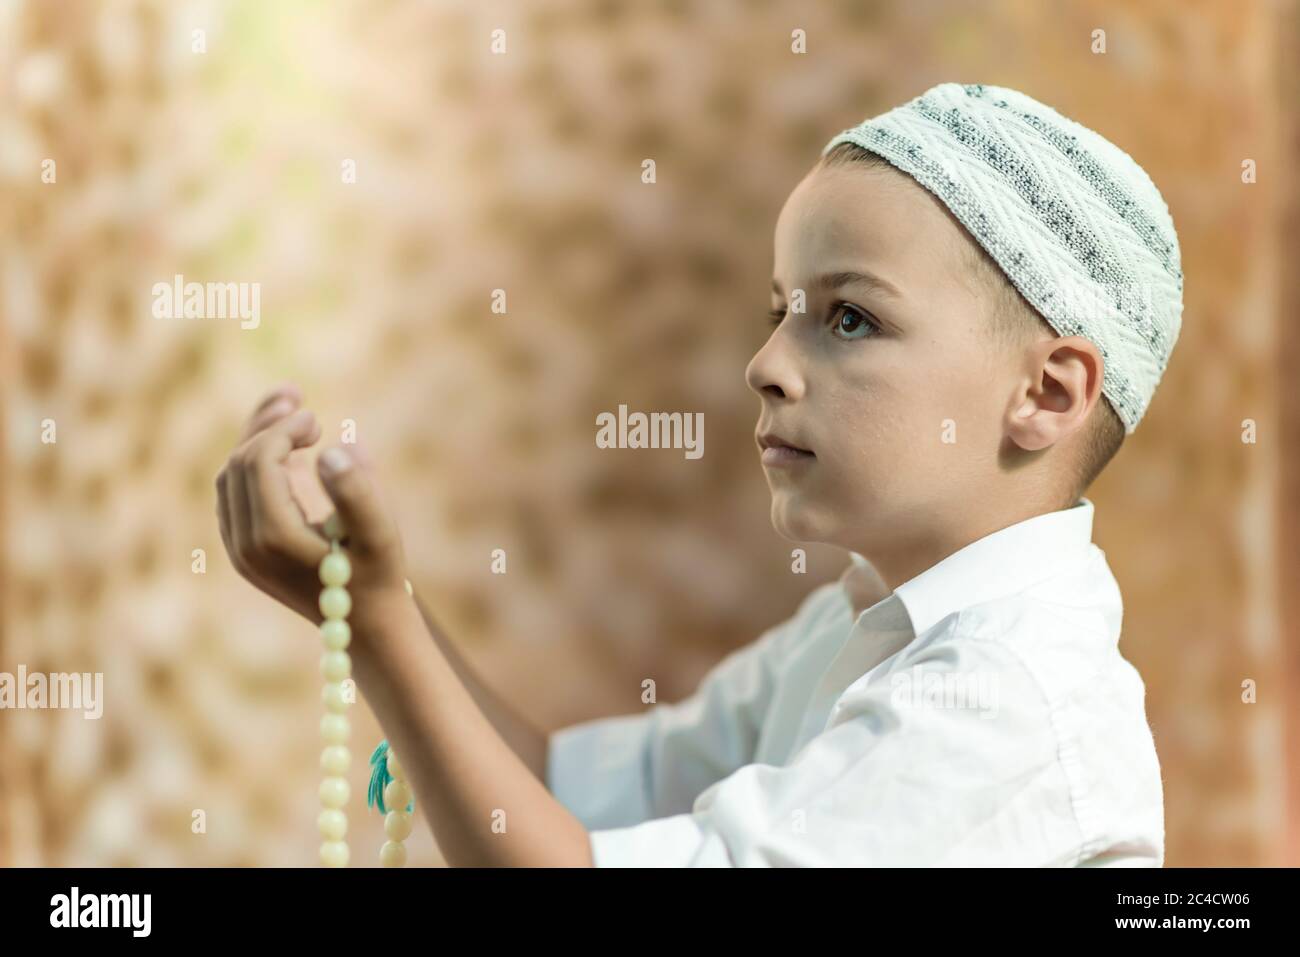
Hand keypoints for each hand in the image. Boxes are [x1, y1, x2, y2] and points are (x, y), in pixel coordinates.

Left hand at [215, 386, 408, 627]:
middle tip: (300, 399)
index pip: (259, 461)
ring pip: (231, 477)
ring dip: (257, 440)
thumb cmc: (379, 574)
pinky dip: (254, 464)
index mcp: (273, 537)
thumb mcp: (381, 533)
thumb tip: (332, 448)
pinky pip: (234, 495)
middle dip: (267, 427)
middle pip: (238, 465)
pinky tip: (284, 448)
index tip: (318, 420)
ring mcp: (240, 551)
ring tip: (290, 411)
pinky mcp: (244, 551)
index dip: (284, 429)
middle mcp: (245, 546)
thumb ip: (358, 489)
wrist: (366, 624)